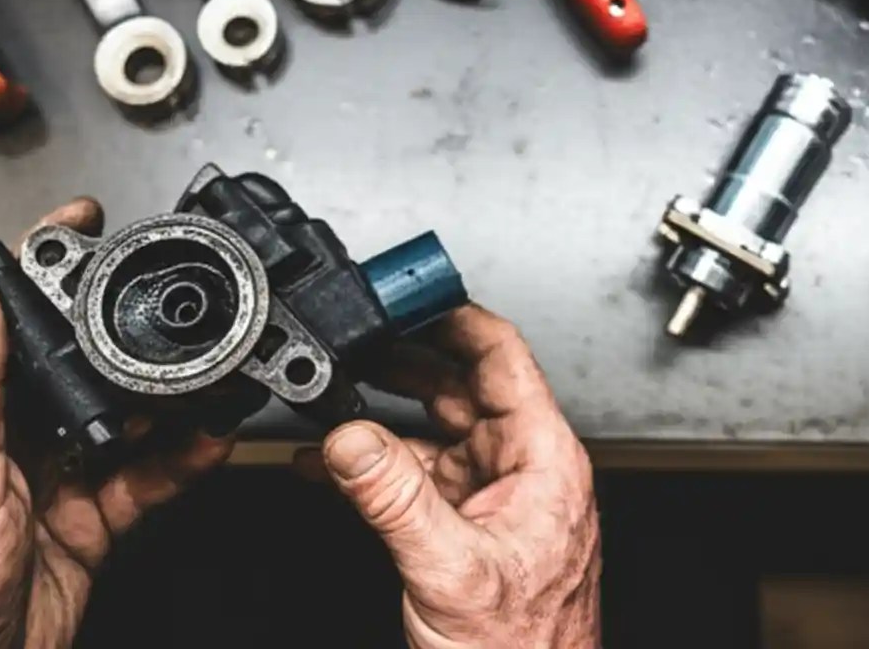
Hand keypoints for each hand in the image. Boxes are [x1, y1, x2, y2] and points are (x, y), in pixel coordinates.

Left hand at [0, 199, 235, 646]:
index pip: (8, 318)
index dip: (47, 266)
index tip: (84, 223)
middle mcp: (10, 437)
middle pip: (79, 363)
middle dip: (128, 334)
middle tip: (175, 308)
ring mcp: (52, 479)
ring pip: (124, 419)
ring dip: (169, 400)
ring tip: (210, 380)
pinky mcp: (87, 521)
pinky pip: (146, 478)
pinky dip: (182, 461)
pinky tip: (206, 445)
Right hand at [297, 306, 600, 647]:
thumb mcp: (452, 570)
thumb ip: (395, 499)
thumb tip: (349, 436)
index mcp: (542, 461)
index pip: (503, 358)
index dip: (455, 318)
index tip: (409, 297)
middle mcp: (520, 469)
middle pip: (459, 384)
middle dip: (402, 359)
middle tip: (352, 340)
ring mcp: (490, 496)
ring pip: (432, 428)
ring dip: (380, 412)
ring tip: (329, 393)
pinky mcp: (462, 525)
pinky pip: (415, 477)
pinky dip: (372, 465)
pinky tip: (325, 463)